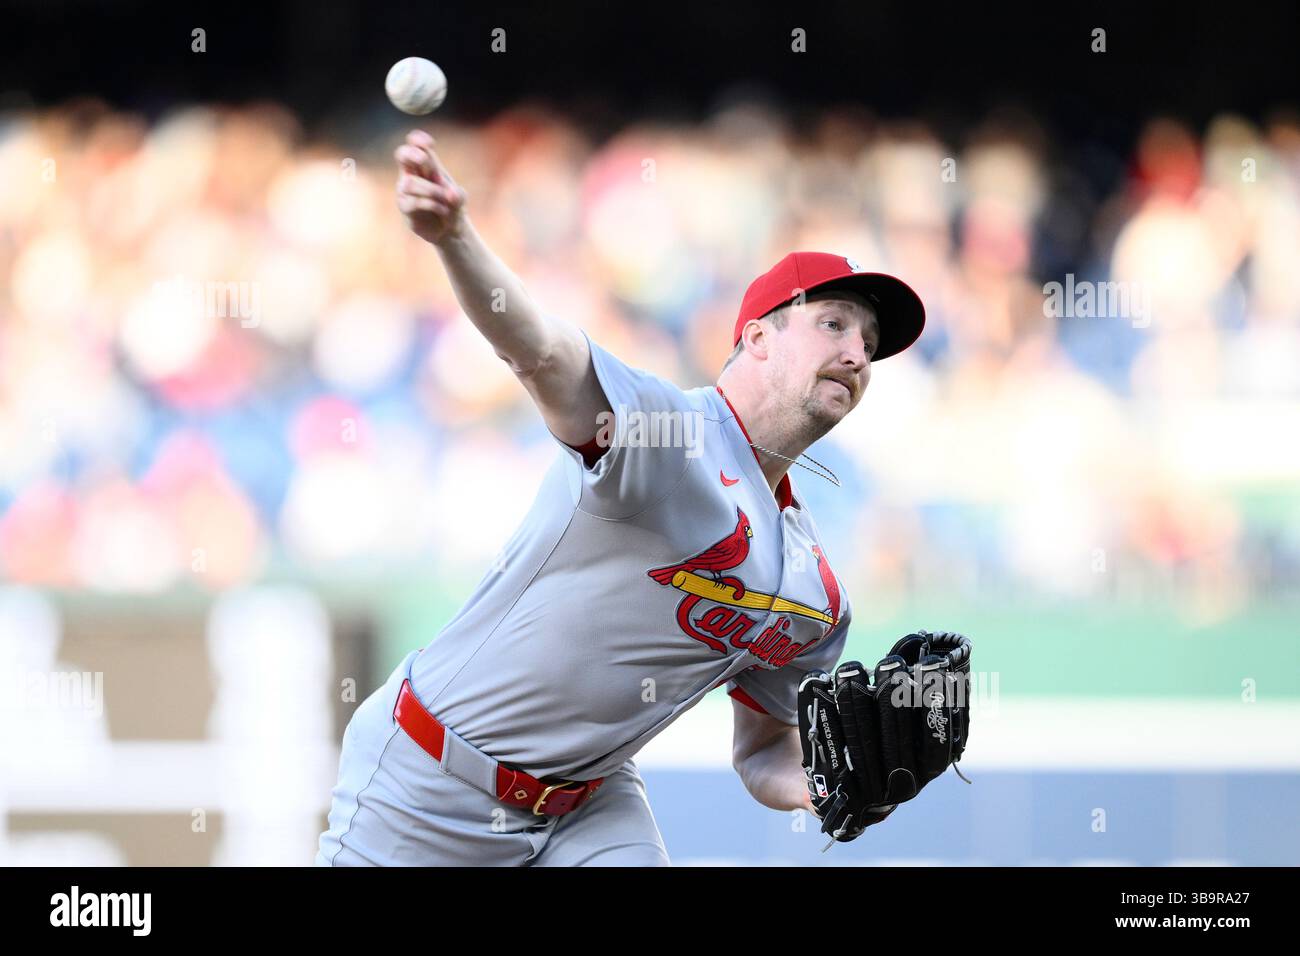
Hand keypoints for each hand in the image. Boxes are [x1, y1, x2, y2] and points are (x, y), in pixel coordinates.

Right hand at [394, 130, 467, 245]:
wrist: (449, 230)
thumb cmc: (453, 206)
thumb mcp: (460, 197)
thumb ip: (458, 194)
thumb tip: (450, 195)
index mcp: (426, 166)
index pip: (415, 146)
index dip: (417, 140)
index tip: (428, 142)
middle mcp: (412, 175)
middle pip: (402, 155)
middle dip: (411, 154)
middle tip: (423, 159)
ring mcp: (405, 191)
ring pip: (410, 183)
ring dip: (431, 191)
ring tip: (447, 200)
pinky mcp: (405, 207)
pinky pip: (413, 202)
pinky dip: (432, 205)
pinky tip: (444, 210)